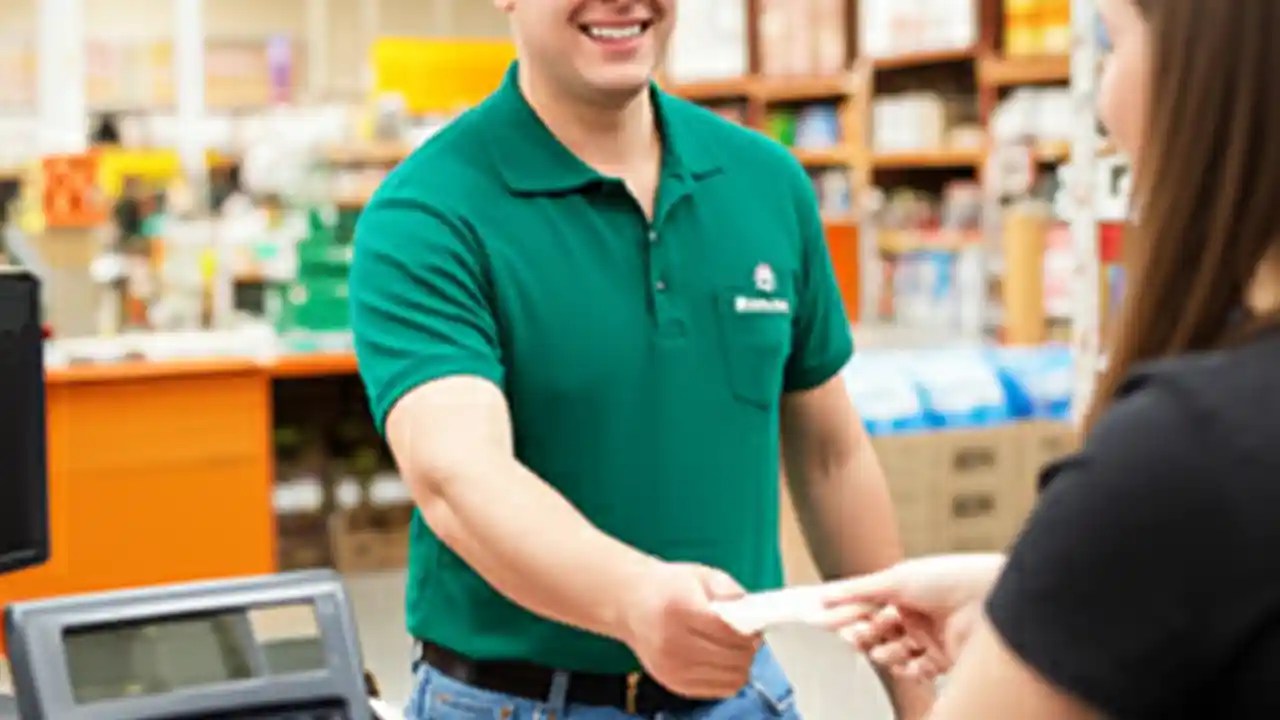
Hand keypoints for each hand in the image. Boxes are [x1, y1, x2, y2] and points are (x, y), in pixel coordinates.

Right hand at [618, 562, 761, 698]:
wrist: (629, 604)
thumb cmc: (669, 586)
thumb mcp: (700, 575)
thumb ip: (729, 590)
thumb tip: (753, 612)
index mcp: (679, 608)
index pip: (728, 632)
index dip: (749, 632)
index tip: (755, 627)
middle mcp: (672, 641)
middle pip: (731, 658)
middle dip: (748, 649)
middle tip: (748, 638)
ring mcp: (671, 667)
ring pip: (729, 678)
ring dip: (741, 665)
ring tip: (736, 649)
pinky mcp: (672, 683)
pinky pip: (717, 690)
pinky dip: (728, 677)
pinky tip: (723, 662)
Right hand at [820, 554, 1005, 681]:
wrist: (993, 600)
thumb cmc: (950, 578)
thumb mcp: (895, 579)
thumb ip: (857, 590)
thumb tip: (824, 595)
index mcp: (902, 590)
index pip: (864, 606)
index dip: (846, 614)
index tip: (827, 620)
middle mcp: (915, 613)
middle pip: (875, 632)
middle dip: (863, 634)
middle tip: (859, 633)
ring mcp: (929, 637)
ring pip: (892, 653)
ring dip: (884, 651)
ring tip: (888, 644)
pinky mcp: (944, 658)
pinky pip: (915, 670)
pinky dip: (906, 669)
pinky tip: (905, 662)